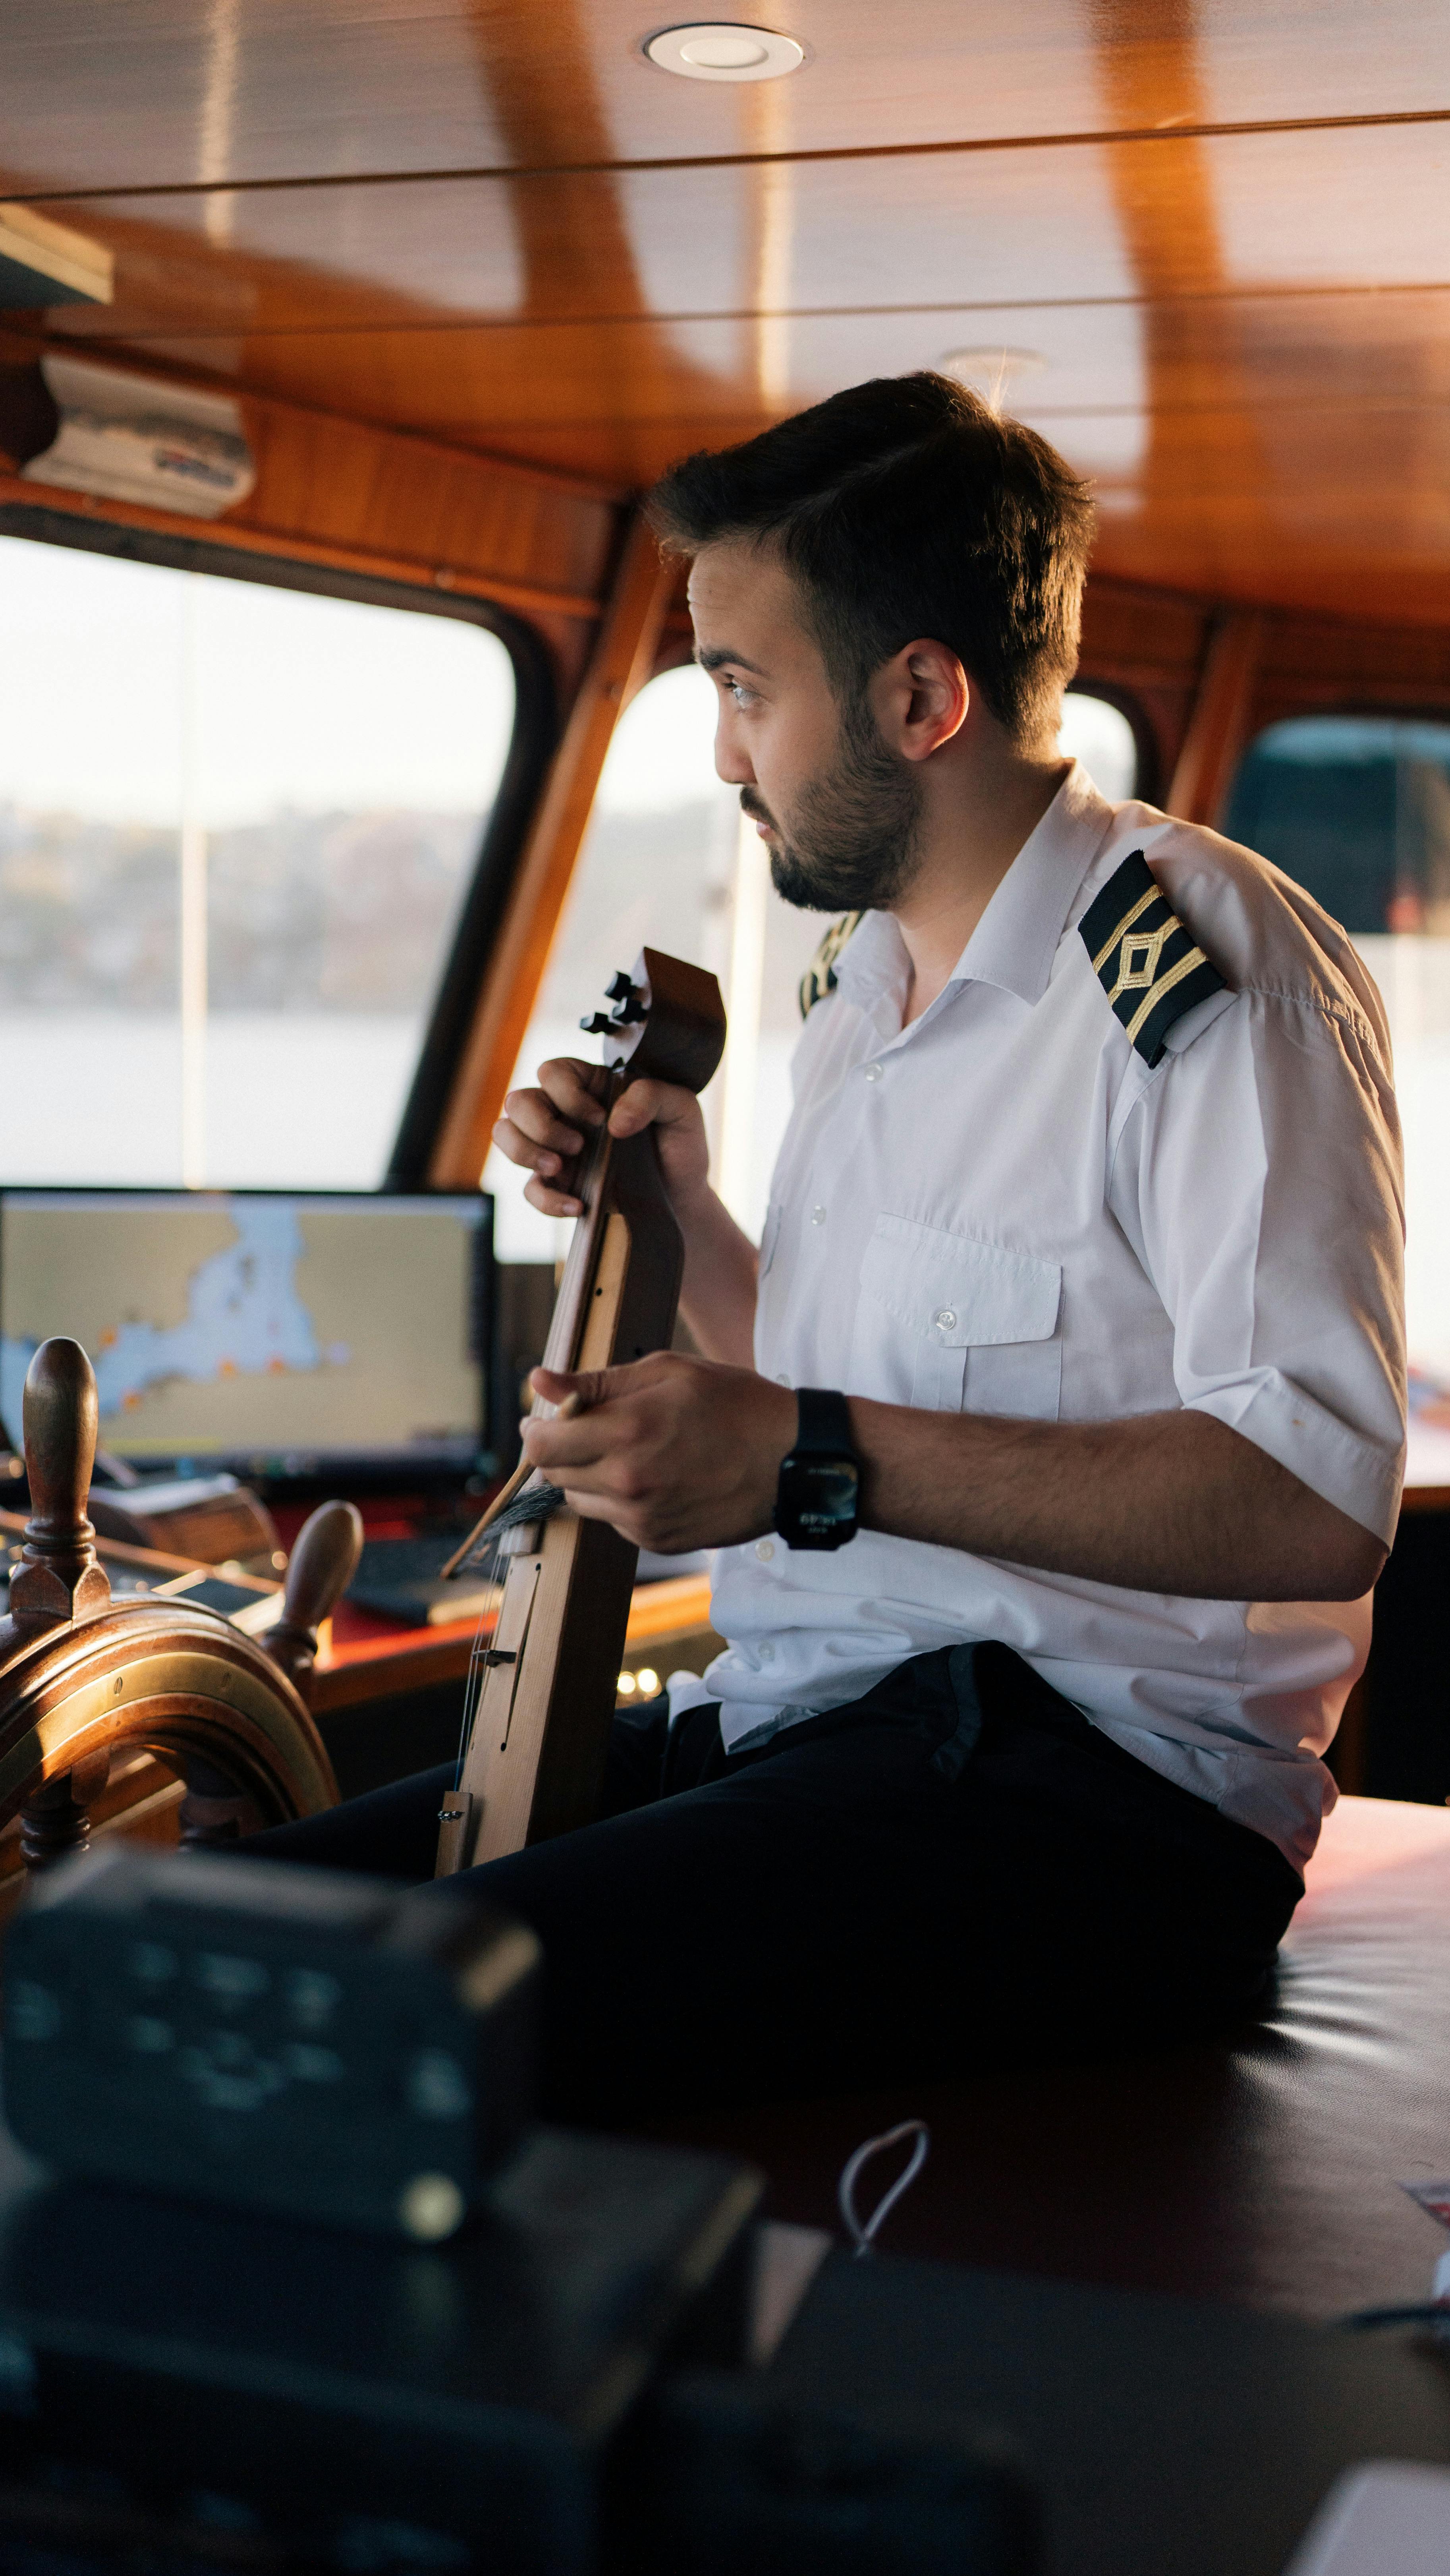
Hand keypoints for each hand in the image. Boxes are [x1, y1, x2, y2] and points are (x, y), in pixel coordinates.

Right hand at [493, 1057, 710, 1221]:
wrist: (683, 1198)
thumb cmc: (679, 1146)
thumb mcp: (682, 1110)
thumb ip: (652, 1096)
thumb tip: (614, 1121)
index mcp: (591, 1086)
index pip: (552, 1072)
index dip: (566, 1092)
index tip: (599, 1118)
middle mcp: (565, 1112)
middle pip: (518, 1101)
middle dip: (540, 1125)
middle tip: (577, 1146)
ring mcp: (556, 1149)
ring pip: (505, 1135)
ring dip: (524, 1151)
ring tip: (559, 1167)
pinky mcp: (557, 1185)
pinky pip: (530, 1189)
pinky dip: (546, 1199)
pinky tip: (577, 1206)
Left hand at [521, 1353, 796, 1552]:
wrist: (795, 1462)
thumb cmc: (736, 1404)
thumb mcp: (668, 1372)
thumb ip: (597, 1382)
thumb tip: (538, 1379)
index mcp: (627, 1434)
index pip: (542, 1445)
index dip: (535, 1427)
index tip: (545, 1414)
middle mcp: (629, 1484)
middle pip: (555, 1474)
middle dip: (561, 1448)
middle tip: (588, 1425)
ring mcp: (642, 1520)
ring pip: (581, 1500)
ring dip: (589, 1474)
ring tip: (630, 1448)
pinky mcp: (658, 1540)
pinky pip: (615, 1519)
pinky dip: (620, 1497)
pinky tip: (655, 1474)